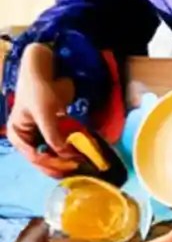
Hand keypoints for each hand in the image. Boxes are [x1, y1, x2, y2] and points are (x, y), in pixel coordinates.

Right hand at [6, 44, 77, 174]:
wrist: (44, 72)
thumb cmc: (39, 91)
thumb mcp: (45, 114)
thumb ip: (53, 135)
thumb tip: (66, 155)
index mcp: (17, 136)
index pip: (35, 157)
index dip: (54, 163)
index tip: (72, 166)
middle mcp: (26, 140)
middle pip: (44, 161)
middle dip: (61, 166)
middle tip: (80, 170)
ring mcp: (39, 138)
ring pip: (53, 157)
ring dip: (67, 162)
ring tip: (83, 166)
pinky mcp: (51, 134)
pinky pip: (60, 148)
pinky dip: (70, 153)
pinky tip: (82, 157)